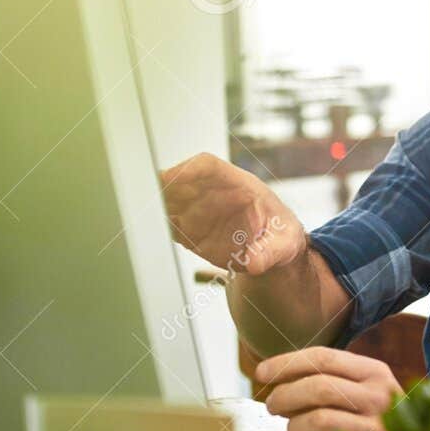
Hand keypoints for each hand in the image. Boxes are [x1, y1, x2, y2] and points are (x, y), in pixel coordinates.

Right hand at [159, 152, 306, 274]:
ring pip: (166, 202)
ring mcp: (197, 210)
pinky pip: (166, 225)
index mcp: (238, 184)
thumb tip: (254, 263)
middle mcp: (212, 193)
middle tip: (146, 206)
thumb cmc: (281, 235)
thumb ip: (271, 251)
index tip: (168, 180)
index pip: (206, 167)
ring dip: (154, 211)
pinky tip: (150, 237)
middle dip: (159, 191)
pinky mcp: (188, 229)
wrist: (273, 249)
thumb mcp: (285, 243)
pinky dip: (156, 229)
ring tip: (144, 224)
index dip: (185, 171)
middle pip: (177, 182)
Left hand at [257, 347, 401, 430]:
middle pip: (317, 385)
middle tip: (273, 406)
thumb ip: (341, 381)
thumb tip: (288, 381)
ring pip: (317, 417)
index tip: (263, 371)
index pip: (324, 357)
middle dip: (284, 395)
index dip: (286, 363)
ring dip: (293, 425)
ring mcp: (377, 428)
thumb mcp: (376, 391)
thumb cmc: (396, 423)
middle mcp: (379, 396)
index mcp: (376, 373)